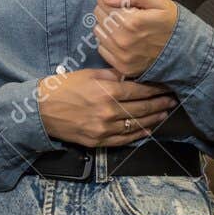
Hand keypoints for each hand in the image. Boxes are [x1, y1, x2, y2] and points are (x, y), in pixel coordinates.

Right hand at [35, 68, 178, 148]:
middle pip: (142, 108)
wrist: (41, 110)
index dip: (155, 88)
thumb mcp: (88, 74)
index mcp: (107, 92)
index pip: (139, 90)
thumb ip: (112, 75)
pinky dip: (139, 135)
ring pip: (136, 125)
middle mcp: (109, 112)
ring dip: (153, 119)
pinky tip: (149, 130)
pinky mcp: (98, 141)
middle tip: (172, 99)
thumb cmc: (63, 87)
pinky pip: (124, 139)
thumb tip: (132, 74)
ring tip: (165, 113)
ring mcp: (104, 129)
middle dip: (159, 103)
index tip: (166, 85)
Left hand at [92, 0, 179, 76]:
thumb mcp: (157, 0)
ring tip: (123, 27)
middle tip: (123, 15)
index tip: (121, 3)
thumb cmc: (170, 22)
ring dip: (107, 27)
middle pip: (99, 17)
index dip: (110, 0)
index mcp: (130, 21)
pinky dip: (109, 43)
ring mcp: (122, 56)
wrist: (184, 50)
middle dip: (108, 12)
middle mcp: (123, 40)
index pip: (102, 3)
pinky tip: (123, 40)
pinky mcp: (122, 67)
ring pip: (98, 32)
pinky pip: (102, 49)